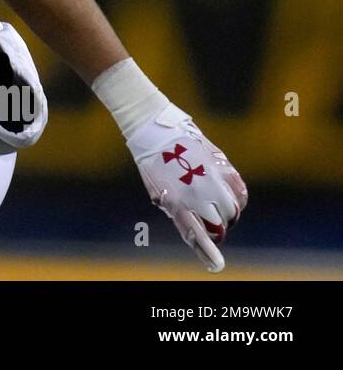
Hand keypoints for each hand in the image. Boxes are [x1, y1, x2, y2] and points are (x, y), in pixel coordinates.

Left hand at [126, 103, 248, 272]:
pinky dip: (238, 200)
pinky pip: (240, 192)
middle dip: (217, 229)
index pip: (195, 232)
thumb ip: (177, 208)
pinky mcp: (223, 165)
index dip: (206, 250)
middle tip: (211, 226)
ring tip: (218, 210)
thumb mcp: (159, 189)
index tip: (217, 265)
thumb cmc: (153, 161)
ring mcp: (212, 177)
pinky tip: (230, 199)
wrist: (155, 127)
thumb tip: (196, 224)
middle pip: (219, 224)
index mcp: (176, 200)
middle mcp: (197, 191)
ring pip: (232, 210)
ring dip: (227, 215)